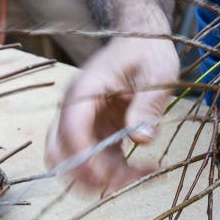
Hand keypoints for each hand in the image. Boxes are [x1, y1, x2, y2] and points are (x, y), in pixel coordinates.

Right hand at [45, 36, 178, 191]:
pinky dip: (115, 171)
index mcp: (85, 90)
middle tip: (127, 179)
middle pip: (62, 151)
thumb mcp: (157, 76)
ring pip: (76, 161)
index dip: (85, 156)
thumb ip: (148, 106)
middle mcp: (76, 108)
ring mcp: (84, 121)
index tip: (107, 175)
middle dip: (88, 174)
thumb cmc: (149, 51)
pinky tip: (144, 169)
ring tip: (140, 175)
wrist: (143, 40)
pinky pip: (97, 159)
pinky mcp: (98, 130)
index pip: (71, 128)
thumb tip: (142, 139)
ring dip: (102, 177)